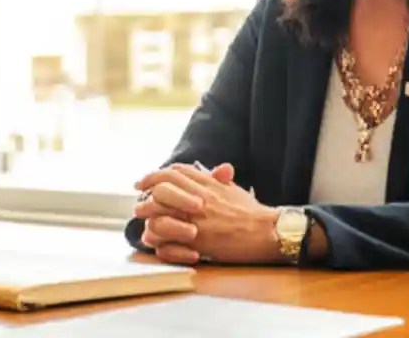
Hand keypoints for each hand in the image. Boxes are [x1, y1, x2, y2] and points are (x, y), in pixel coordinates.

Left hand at [133, 163, 281, 265]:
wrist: (268, 232)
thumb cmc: (253, 213)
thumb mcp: (235, 190)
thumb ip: (221, 179)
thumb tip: (218, 168)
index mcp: (209, 184)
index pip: (176, 172)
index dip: (156, 174)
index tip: (144, 181)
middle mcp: (200, 198)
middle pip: (163, 188)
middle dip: (146, 192)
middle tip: (139, 199)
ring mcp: (198, 218)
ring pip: (160, 211)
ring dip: (149, 214)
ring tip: (143, 219)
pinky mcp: (199, 239)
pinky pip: (169, 236)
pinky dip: (158, 238)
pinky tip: (154, 239)